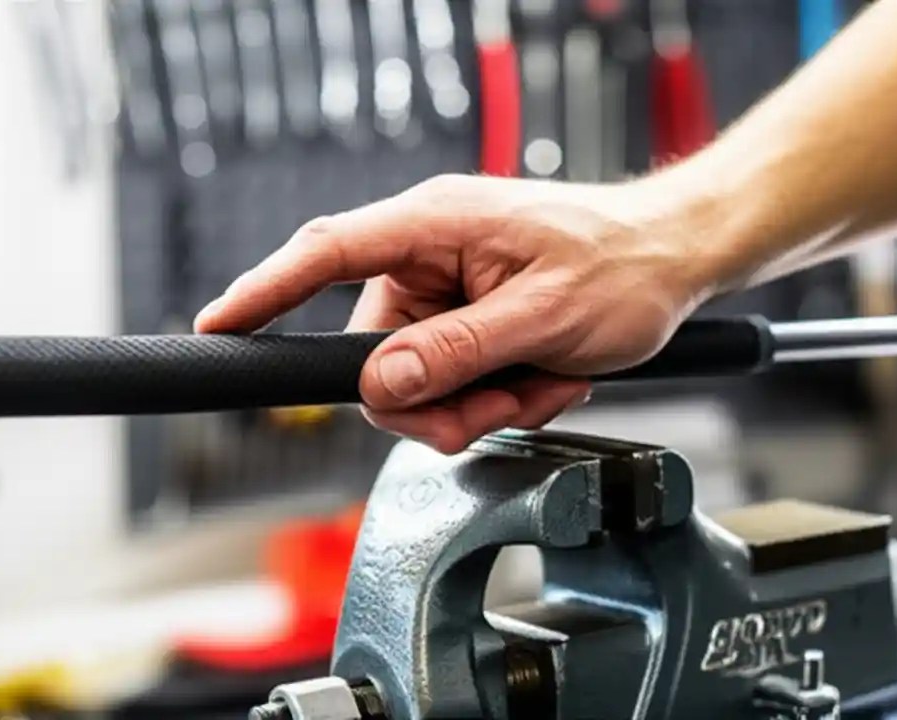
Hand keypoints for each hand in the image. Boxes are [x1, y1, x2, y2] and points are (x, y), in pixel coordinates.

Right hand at [195, 173, 731, 453]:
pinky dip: (494, 397)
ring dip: (474, 402)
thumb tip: (381, 382)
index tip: (220, 328)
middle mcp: (428, 256)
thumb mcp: (544, 315)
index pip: (327, 253)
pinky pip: (449, 383)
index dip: (265, 292)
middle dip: (433, 400)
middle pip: (374, 352)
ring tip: (536, 383)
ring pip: (413, 380)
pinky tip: (542, 379)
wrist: (676, 261)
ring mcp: (446, 292)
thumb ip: (459, 351)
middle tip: (496, 405)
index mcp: (435, 225)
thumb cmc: (622, 265)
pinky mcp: (466, 321)